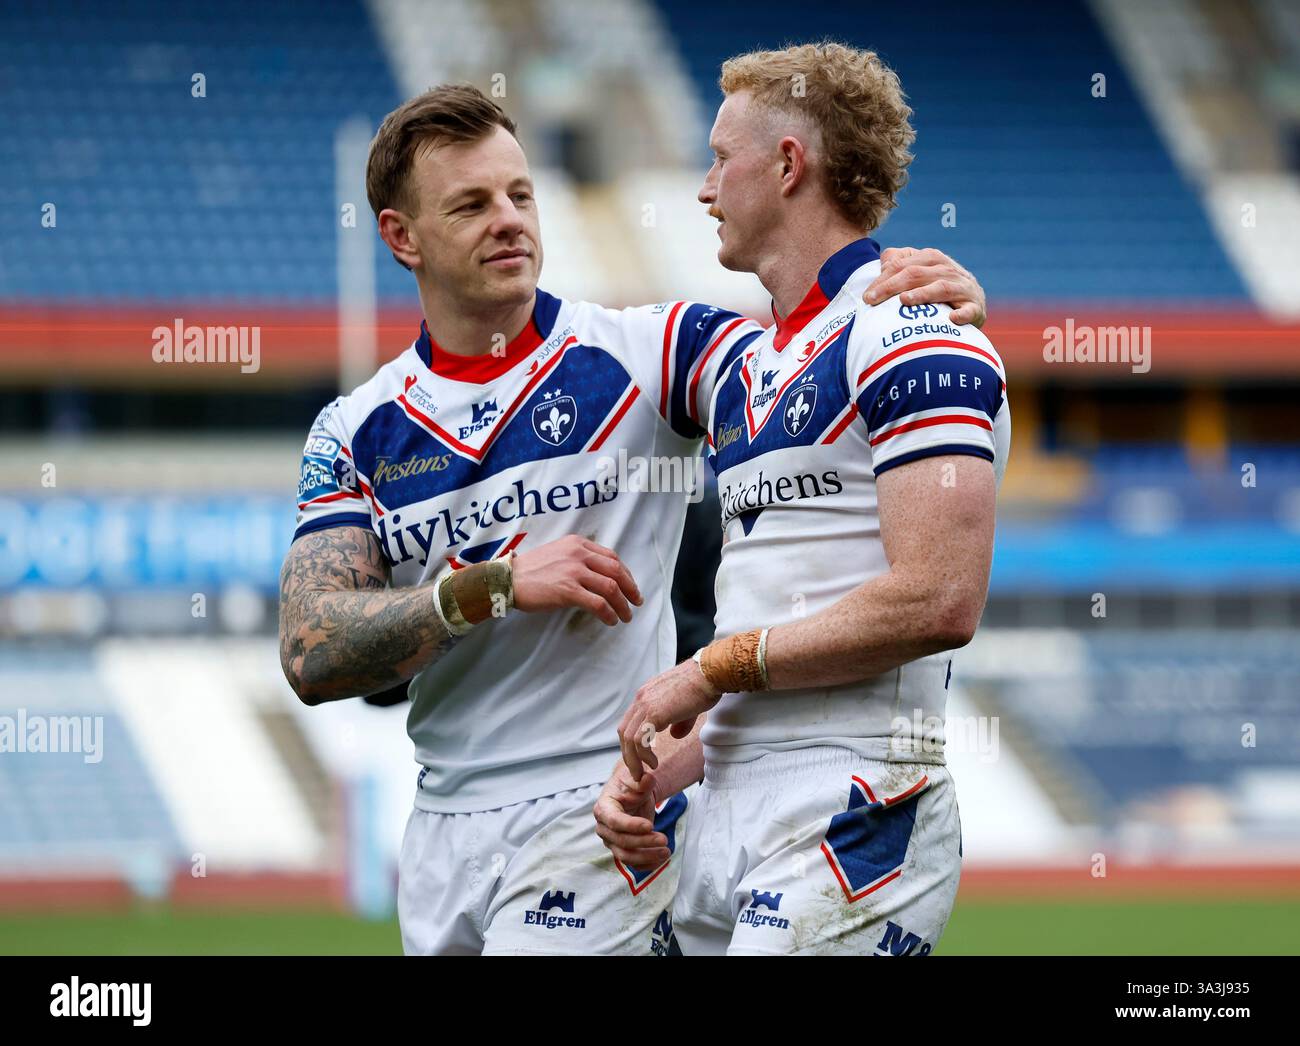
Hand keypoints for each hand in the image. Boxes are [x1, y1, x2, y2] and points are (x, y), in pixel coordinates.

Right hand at [512, 535, 641, 625]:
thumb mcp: (558, 553)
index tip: (630, 585)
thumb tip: (598, 575)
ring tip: (626, 616)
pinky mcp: (569, 590)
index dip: (626, 573)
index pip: (612, 557)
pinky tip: (611, 620)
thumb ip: (578, 558)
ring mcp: (575, 571)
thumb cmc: (530, 570)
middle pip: (617, 571)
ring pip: (611, 588)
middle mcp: (579, 554)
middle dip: (631, 589)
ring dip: (623, 605)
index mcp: (578, 543)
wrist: (509, 579)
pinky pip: (599, 603)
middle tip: (636, 602)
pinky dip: (609, 613)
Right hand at [593, 763, 668, 870]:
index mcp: (603, 808)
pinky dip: (647, 864)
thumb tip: (648, 779)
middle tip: (664, 839)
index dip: (631, 826)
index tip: (650, 826)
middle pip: (621, 841)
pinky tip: (662, 859)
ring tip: (666, 851)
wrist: (631, 793)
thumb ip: (642, 781)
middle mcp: (604, 828)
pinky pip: (632, 863)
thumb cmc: (630, 785)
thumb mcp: (635, 779)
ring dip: (647, 856)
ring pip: (626, 856)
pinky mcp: (622, 850)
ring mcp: (612, 841)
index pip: (614, 821)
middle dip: (644, 842)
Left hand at [617, 658, 720, 780]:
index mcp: (646, 694)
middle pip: (624, 732)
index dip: (631, 743)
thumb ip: (678, 722)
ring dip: (634, 759)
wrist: (708, 673)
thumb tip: (674, 735)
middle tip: (637, 771)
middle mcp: (641, 698)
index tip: (639, 757)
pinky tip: (653, 762)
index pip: (630, 722)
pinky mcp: (655, 713)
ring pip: (628, 739)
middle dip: (629, 755)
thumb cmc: (702, 685)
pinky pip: (640, 740)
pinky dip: (643, 755)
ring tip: (645, 771)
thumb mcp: (686, 706)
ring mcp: (646, 705)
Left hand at [864, 247, 986, 326]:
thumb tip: (883, 261)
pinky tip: (952, 319)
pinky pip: (969, 310)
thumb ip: (901, 263)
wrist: (973, 303)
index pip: (902, 264)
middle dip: (891, 286)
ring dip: (923, 294)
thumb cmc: (937, 288)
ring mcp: (962, 288)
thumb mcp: (920, 271)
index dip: (883, 279)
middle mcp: (947, 269)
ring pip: (941, 287)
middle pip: (916, 274)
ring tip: (904, 301)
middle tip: (872, 300)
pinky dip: (961, 314)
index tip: (866, 296)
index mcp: (931, 258)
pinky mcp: (974, 308)